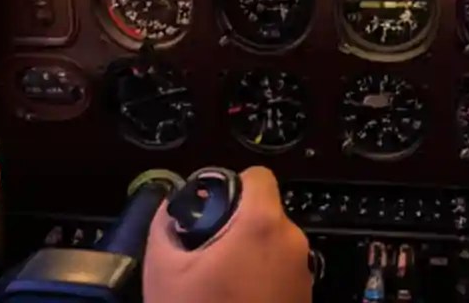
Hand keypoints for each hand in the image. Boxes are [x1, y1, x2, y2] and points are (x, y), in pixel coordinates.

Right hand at [144, 167, 310, 302]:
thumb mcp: (164, 271)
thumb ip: (165, 227)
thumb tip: (170, 208)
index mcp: (262, 224)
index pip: (258, 177)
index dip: (232, 185)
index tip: (211, 204)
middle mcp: (291, 242)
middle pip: (264, 213)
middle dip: (235, 226)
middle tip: (205, 250)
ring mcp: (303, 271)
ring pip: (272, 244)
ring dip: (247, 254)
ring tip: (217, 281)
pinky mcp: (304, 296)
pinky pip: (280, 271)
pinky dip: (259, 277)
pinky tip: (234, 298)